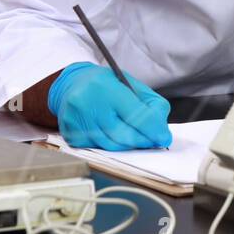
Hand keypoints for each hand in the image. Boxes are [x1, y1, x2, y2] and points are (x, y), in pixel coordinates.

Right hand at [48, 62, 172, 150]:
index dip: (153, 130)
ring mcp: (76, 121)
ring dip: (129, 145)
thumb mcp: (132, 84)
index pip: (136, 115)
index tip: (164, 138)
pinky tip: (114, 135)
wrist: (72, 84)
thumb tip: (162, 131)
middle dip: (143, 141)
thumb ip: (151, 105)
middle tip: (153, 141)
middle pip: (124, 135)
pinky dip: (111, 145)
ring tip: (136, 137)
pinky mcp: (70, 134)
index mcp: (106, 88)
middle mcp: (88, 104)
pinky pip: (99, 148)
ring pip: (112, 145)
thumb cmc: (106, 85)